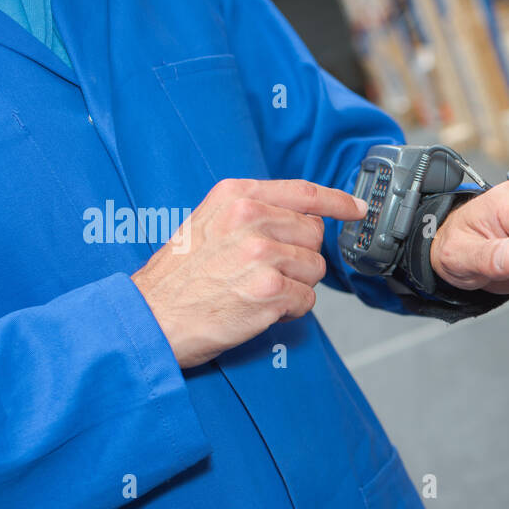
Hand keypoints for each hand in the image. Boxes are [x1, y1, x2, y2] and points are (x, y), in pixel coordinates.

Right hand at [131, 178, 363, 368]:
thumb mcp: (207, 222)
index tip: (357, 208)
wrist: (151, 317)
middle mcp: (251, 219)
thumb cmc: (178, 276)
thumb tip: (301, 216)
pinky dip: (289, 310)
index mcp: (237, 196)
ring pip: (314, 268)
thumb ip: (251, 211)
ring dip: (295, 285)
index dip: (338, 201)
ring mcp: (262, 255)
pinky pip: (307, 300)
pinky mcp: (271, 291)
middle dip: (299, 257)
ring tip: (256, 290)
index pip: (304, 192)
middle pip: (314, 235)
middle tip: (266, 271)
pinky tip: (259, 309)